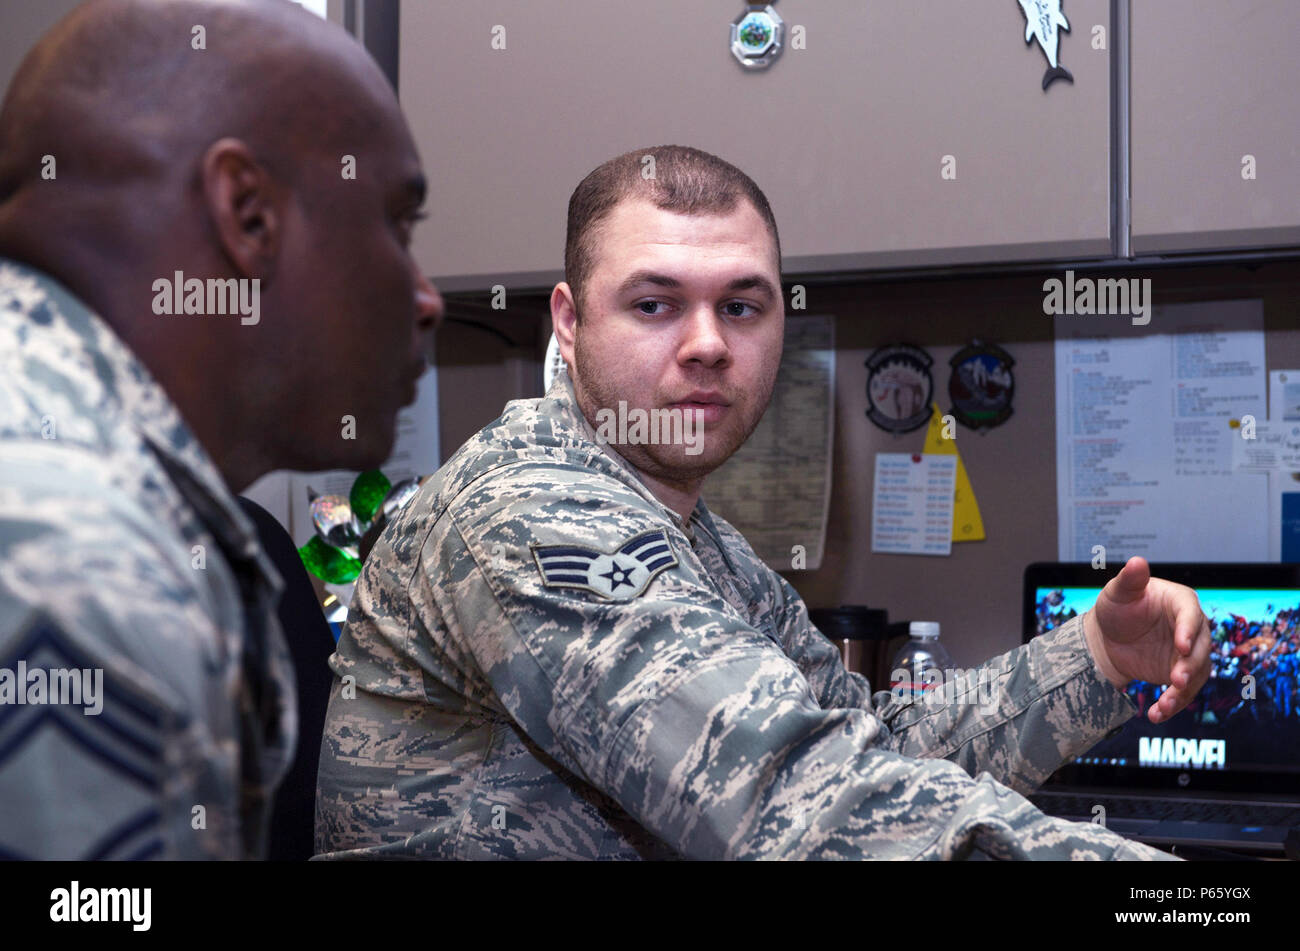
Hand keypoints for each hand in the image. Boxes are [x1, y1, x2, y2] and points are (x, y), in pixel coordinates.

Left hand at [1082, 556, 1211, 724]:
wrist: (1109, 636)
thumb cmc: (1117, 606)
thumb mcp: (1118, 591)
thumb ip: (1129, 579)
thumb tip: (1136, 562)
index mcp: (1181, 602)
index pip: (1190, 615)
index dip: (1187, 630)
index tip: (1180, 645)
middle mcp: (1191, 628)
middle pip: (1200, 648)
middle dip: (1189, 666)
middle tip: (1175, 681)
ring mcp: (1189, 653)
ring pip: (1196, 675)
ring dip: (1182, 692)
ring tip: (1163, 705)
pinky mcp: (1182, 673)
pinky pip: (1183, 692)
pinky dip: (1172, 704)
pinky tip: (1157, 714)